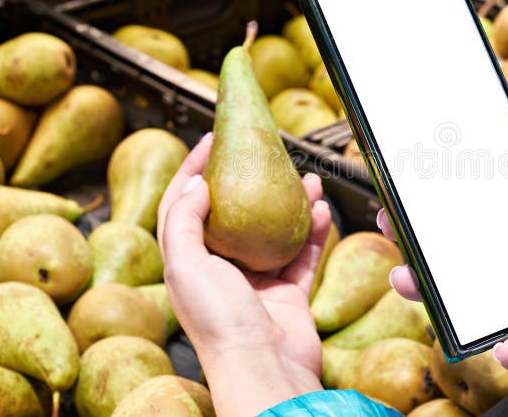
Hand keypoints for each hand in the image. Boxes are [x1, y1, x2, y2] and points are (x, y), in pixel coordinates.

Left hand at [157, 133, 330, 415]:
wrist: (265, 368)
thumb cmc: (220, 322)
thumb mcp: (186, 266)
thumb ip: (184, 222)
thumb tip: (196, 183)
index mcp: (189, 262)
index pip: (184, 204)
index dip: (194, 169)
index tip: (212, 139)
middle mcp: (220, 269)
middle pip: (236, 212)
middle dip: (251, 179)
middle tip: (265, 151)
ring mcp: (256, 281)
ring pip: (275, 230)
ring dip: (292, 203)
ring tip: (309, 179)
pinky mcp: (287, 292)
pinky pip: (303, 253)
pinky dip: (314, 231)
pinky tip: (323, 209)